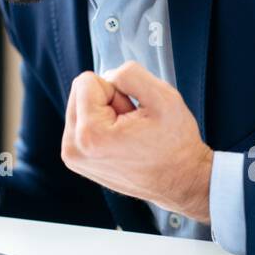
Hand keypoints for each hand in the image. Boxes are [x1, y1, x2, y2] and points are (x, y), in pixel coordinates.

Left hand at [60, 61, 214, 222]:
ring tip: (128, 134)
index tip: (132, 114)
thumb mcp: (162, 96)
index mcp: (90, 135)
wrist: (181, 180)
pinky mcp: (76, 158)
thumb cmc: (175, 144)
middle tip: (131, 124)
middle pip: (80, 92)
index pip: (86, 81)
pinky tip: (121, 141)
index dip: (116, 91)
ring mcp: (73, 156)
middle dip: (108, 100)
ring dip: (106, 113)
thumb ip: (128, 74)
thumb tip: (107, 77)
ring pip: (81, 105)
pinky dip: (102, 125)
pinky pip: (83, 121)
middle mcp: (73, 148)